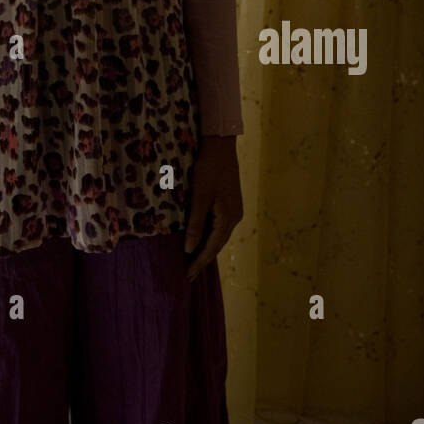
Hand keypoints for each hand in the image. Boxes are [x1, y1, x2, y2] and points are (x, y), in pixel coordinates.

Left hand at [183, 134, 242, 281]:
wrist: (221, 147)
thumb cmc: (208, 170)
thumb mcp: (199, 197)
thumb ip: (195, 224)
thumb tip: (190, 249)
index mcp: (228, 218)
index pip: (212, 247)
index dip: (199, 262)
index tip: (188, 276)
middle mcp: (235, 218)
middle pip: (217, 244)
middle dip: (203, 259)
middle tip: (189, 274)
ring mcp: (234, 211)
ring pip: (219, 235)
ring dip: (207, 248)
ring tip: (193, 261)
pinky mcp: (230, 203)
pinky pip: (219, 226)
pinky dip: (210, 235)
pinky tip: (201, 239)